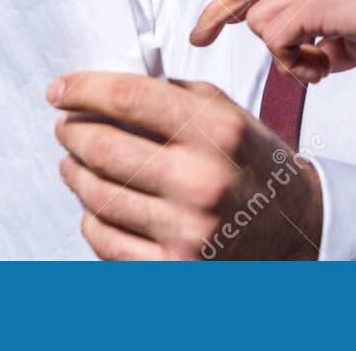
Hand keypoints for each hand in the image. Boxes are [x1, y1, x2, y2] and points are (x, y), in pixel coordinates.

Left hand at [49, 72, 321, 260]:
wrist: (295, 229)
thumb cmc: (255, 166)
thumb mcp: (229, 115)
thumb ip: (173, 95)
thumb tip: (107, 87)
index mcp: (218, 131)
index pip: (129, 98)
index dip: (83, 89)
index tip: (60, 89)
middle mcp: (201, 181)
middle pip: (102, 148)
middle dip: (72, 132)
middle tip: (66, 126)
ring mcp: (186, 230)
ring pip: (97, 194)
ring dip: (74, 172)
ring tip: (75, 162)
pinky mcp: (172, 268)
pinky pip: (104, 239)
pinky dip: (92, 217)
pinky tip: (97, 203)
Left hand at [190, 0, 355, 82]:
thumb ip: (332, 37)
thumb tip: (315, 61)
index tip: (229, 16)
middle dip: (216, 11)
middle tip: (200, 36)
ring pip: (264, 22)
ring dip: (286, 55)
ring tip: (320, 68)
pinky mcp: (307, 3)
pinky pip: (278, 42)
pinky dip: (295, 64)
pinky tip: (322, 69)